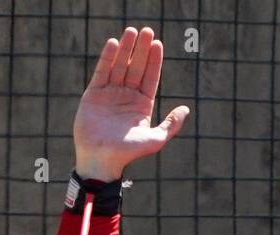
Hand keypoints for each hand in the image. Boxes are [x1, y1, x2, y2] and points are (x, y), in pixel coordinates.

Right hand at [73, 26, 189, 180]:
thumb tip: (186, 109)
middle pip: (136, 67)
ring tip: (131, 31)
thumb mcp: (155, 139)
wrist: (101, 159)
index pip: (149, 77)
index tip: (158, 43)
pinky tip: (113, 44)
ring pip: (120, 66)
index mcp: (142, 105)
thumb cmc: (128, 153)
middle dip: (141, 49)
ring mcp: (110, 94)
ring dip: (126, 49)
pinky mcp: (93, 94)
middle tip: (146, 30)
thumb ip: (171, 125)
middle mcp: (127, 97)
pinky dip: (107, 58)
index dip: (154, 60)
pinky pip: (102, 72)